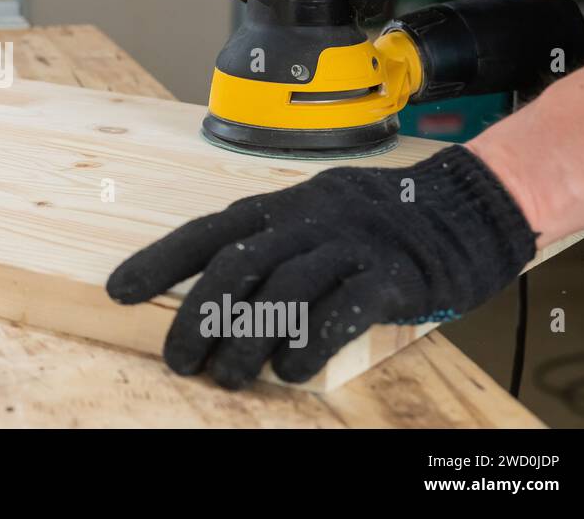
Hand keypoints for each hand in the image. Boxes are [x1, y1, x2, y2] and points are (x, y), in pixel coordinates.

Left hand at [106, 146, 534, 388]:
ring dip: (246, 342)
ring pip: (281, 292)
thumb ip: (263, 248)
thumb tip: (205, 299)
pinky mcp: (390, 276)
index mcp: (279, 205)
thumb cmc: (371, 223)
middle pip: (236, 265)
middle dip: (197, 317)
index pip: (206, 231)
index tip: (120, 290)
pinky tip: (291, 372)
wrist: (463, 209)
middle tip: (180, 360)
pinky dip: (309, 346)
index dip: (159, 260)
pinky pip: (341, 313)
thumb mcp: (309, 218)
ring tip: (228, 378)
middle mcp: (307, 220)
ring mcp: (349, 245)